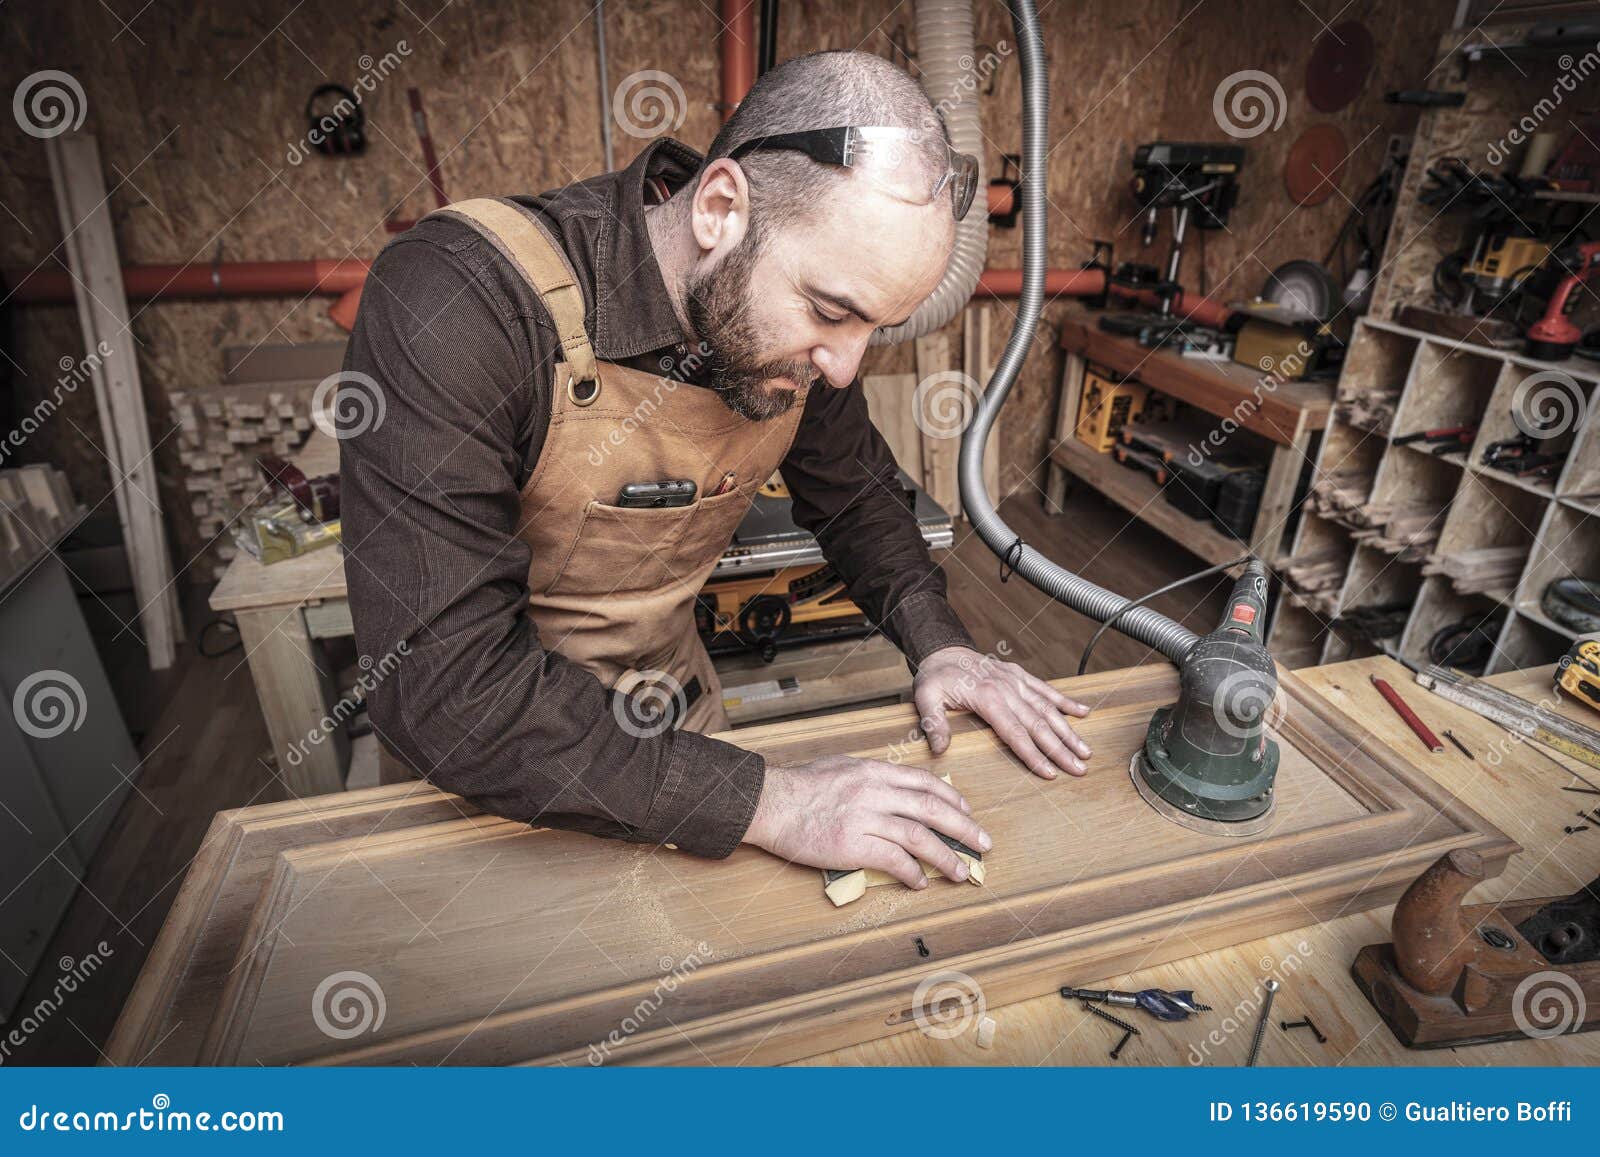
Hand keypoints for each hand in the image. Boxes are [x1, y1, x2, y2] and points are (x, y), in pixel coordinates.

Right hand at [743, 754, 992, 888]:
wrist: (769, 802)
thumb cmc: (799, 785)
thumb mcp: (840, 766)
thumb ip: (869, 775)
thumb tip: (893, 787)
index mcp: (874, 771)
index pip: (924, 783)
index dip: (952, 798)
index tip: (966, 811)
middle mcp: (875, 792)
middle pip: (932, 809)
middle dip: (964, 827)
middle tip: (984, 842)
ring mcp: (865, 819)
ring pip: (920, 838)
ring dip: (946, 857)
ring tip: (962, 872)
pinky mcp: (853, 846)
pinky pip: (894, 861)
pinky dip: (913, 873)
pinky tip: (921, 882)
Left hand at [912, 646, 1091, 778]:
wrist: (942, 649)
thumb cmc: (935, 676)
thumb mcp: (926, 698)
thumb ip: (934, 723)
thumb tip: (940, 749)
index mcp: (987, 697)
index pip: (1015, 733)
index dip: (1033, 755)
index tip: (1050, 773)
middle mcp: (1007, 688)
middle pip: (1039, 724)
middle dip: (1061, 749)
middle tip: (1080, 769)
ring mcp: (1016, 681)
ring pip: (1048, 708)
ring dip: (1069, 731)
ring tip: (1086, 751)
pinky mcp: (1019, 676)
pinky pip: (1046, 689)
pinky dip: (1066, 701)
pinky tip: (1083, 713)